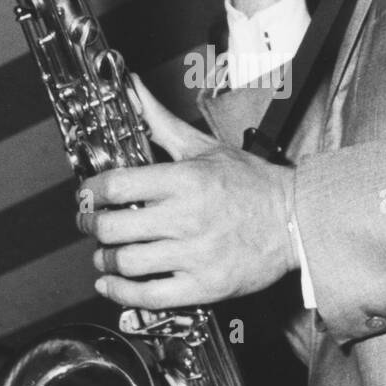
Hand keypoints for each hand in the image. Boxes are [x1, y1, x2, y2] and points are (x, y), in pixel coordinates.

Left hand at [75, 78, 299, 308]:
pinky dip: (122, 293)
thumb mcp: (205, 147)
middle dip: (90, 225)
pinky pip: (150, 296)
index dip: (92, 191)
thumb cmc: (253, 185)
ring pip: (128, 263)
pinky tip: (112, 284)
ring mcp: (196, 255)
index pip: (119, 185)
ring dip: (104, 260)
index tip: (88, 194)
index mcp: (187, 180)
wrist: (297, 221)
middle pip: (115, 226)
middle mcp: (188, 217)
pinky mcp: (205, 286)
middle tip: (88, 223)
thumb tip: (132, 90)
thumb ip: (161, 122)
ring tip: (104, 254)